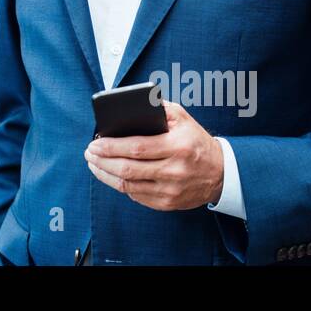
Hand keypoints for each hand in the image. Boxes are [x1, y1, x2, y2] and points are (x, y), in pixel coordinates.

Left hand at [83, 101, 223, 210]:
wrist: (221, 173)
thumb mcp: (183, 118)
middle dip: (102, 160)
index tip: (95, 143)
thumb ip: (158, 108)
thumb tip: (129, 106)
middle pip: (127, 168)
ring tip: (93, 163)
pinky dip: (119, 185)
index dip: (111, 146)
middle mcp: (173, 171)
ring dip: (105, 174)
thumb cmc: (196, 141)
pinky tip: (110, 175)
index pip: (136, 147)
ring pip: (128, 185)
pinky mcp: (167, 203)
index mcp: (177, 147)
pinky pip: (136, 195)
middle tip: (89, 153)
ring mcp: (170, 190)